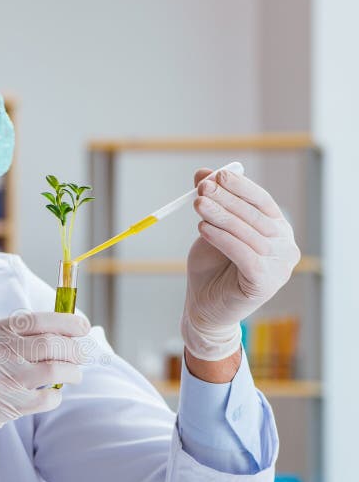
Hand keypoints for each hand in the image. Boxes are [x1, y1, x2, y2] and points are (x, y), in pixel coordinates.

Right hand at [0, 311, 88, 466]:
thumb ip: (7, 339)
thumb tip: (53, 335)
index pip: (36, 320)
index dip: (66, 321)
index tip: (82, 326)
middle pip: (51, 344)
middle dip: (74, 349)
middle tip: (80, 355)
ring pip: (54, 371)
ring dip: (71, 372)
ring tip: (72, 375)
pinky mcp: (2, 406)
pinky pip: (44, 400)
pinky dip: (54, 397)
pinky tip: (50, 396)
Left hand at [181, 167, 300, 360]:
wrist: (204, 309)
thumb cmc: (210, 270)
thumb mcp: (210, 230)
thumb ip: (212, 204)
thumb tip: (203, 172)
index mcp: (276, 230)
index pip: (262, 202)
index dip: (240, 187)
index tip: (217, 175)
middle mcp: (284, 246)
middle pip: (255, 216)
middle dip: (227, 199)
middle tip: (203, 188)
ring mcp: (279, 266)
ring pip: (247, 233)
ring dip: (221, 216)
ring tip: (198, 205)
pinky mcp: (266, 282)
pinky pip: (243, 254)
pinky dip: (222, 239)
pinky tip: (203, 228)